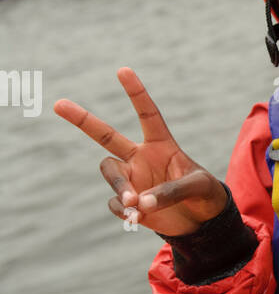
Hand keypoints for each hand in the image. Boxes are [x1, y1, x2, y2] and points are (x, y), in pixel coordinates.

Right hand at [54, 67, 226, 235]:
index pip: (147, 114)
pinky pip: (116, 203)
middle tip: (59, 103)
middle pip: (105, 135)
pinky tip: (138, 217)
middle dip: (82, 119)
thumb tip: (140, 202)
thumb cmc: (205, 196)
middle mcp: (140, 158)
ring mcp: (132, 180)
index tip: (123, 70)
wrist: (201, 223)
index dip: (136, 93)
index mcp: (161, 144)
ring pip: (110, 174)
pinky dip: (125, 210)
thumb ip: (171, 191)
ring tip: (134, 203)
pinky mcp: (128, 203)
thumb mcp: (198, 187)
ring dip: (119, 186)